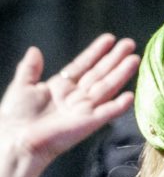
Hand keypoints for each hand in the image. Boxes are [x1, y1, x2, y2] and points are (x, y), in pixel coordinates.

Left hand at [0, 34, 138, 175]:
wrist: (16, 138)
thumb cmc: (16, 116)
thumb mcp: (22, 85)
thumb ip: (30, 68)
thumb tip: (35, 50)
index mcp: (61, 88)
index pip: (83, 66)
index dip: (96, 52)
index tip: (109, 39)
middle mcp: (76, 98)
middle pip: (99, 74)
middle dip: (114, 59)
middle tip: (129, 44)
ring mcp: (84, 110)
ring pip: (106, 88)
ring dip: (121, 74)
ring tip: (134, 59)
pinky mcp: (88, 124)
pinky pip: (107, 113)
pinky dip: (118, 106)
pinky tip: (130, 95)